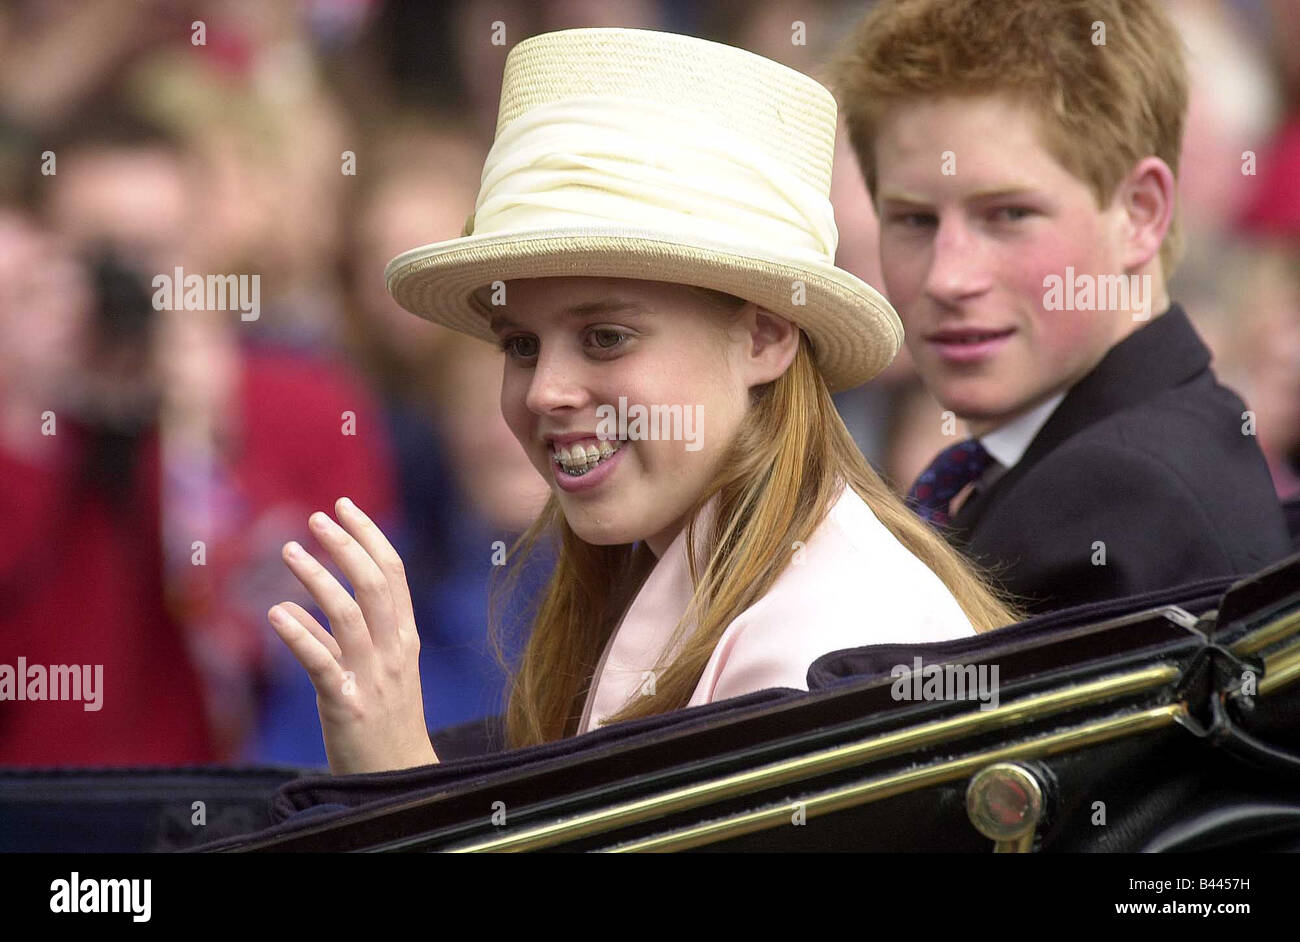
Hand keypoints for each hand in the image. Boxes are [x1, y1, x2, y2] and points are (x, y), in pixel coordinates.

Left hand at [268, 497, 438, 773]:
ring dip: (318, 578)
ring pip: (348, 614)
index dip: (369, 536)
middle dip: (346, 545)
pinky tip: (276, 612)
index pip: (394, 574)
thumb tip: (305, 605)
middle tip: (317, 517)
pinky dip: (299, 633)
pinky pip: (321, 662)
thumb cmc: (387, 722)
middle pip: (374, 584)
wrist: (399, 778)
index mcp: (405, 639)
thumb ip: (354, 637)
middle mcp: (394, 651)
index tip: (345, 507)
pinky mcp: (346, 704)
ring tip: (290, 550)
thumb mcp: (384, 671)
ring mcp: (372, 677)